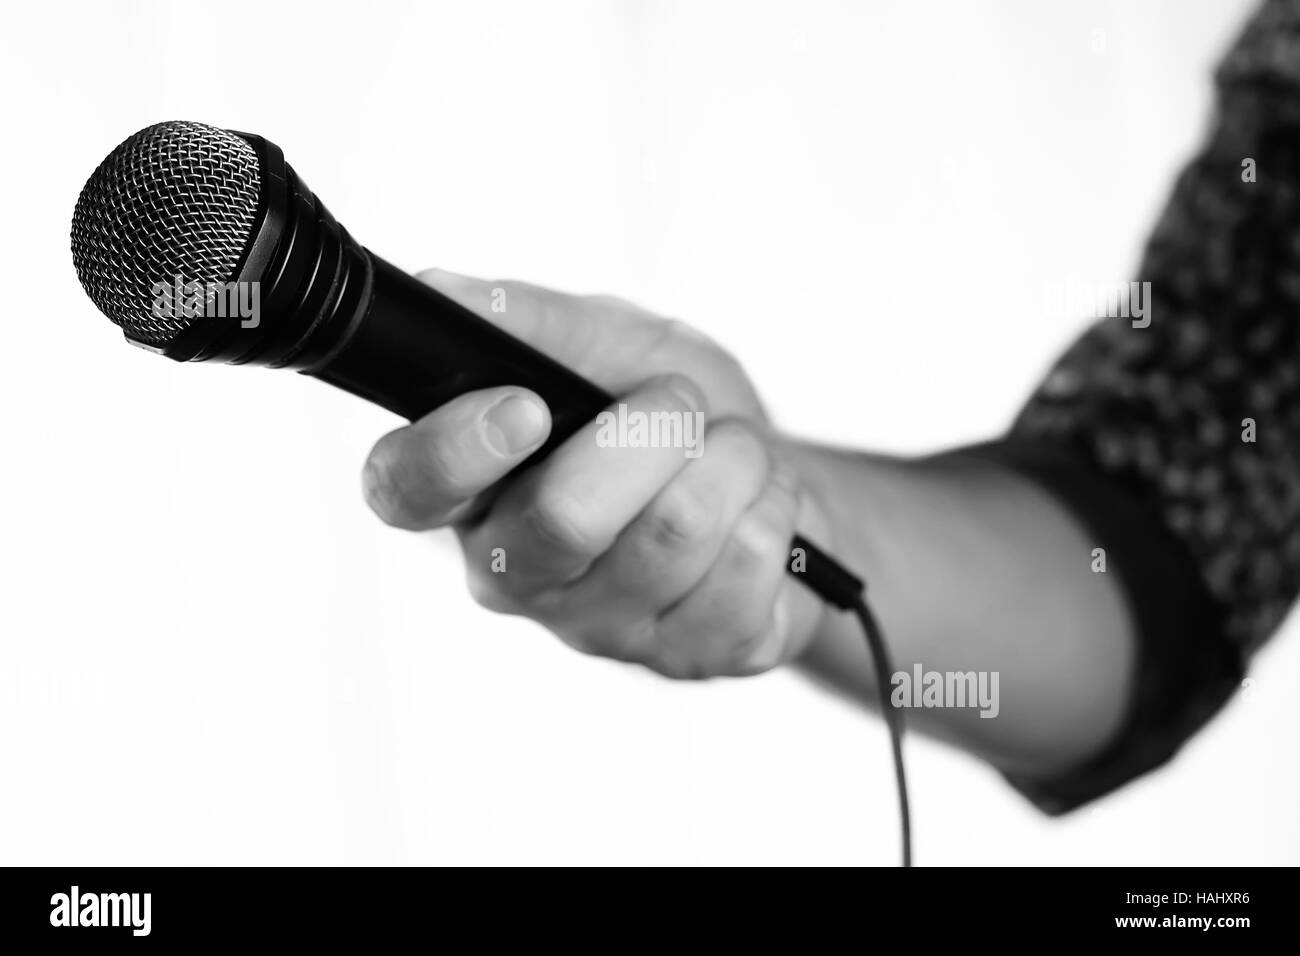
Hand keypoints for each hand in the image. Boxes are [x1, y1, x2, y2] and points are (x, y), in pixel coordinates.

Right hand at [362, 269, 830, 677]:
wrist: (768, 477)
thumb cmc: (672, 412)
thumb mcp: (608, 342)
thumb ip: (530, 322)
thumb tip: (442, 291)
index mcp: (475, 491)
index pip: (407, 491)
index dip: (454, 451)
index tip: (527, 405)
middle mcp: (521, 573)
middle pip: (564, 520)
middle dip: (651, 432)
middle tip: (678, 402)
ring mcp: (605, 627)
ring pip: (675, 534)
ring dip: (731, 460)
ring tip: (732, 453)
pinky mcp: (692, 655)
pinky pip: (747, 566)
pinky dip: (773, 504)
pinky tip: (758, 507)